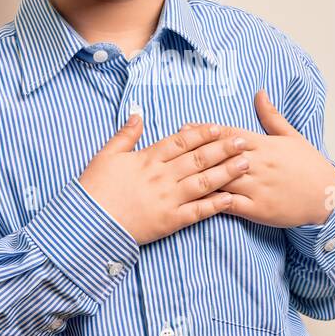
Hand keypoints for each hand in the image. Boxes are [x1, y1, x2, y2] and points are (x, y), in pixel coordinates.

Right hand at [78, 117, 253, 245]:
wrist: (88, 223)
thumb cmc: (95, 188)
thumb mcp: (106, 154)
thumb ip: (125, 133)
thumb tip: (137, 112)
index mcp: (148, 159)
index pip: (181, 142)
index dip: (202, 134)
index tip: (219, 128)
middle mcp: (162, 176)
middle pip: (199, 159)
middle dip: (224, 149)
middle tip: (244, 141)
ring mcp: (168, 199)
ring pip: (204, 182)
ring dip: (227, 172)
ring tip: (246, 164)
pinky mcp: (170, 221)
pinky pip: (197, 212)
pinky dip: (215, 205)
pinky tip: (232, 199)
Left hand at [181, 89, 334, 227]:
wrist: (327, 196)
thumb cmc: (309, 166)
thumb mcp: (292, 136)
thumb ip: (271, 116)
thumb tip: (259, 93)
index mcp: (263, 145)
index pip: (228, 134)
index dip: (205, 131)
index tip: (185, 128)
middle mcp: (257, 164)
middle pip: (219, 156)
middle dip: (194, 152)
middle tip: (170, 151)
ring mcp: (256, 187)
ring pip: (220, 180)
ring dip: (197, 178)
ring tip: (174, 177)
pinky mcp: (258, 209)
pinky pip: (230, 205)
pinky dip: (211, 203)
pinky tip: (193, 202)